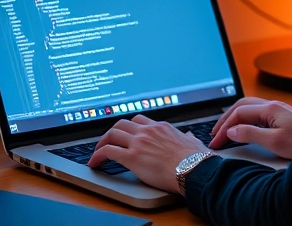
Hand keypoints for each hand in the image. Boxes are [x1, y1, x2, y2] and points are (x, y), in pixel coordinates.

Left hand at [87, 115, 209, 193]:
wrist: (193, 169)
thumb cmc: (196, 160)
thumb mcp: (194, 143)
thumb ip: (188, 138)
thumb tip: (189, 136)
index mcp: (162, 127)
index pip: (141, 121)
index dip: (131, 127)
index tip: (127, 133)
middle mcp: (148, 131)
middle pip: (123, 123)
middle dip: (114, 131)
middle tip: (109, 140)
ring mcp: (138, 142)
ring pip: (112, 133)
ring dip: (103, 141)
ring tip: (98, 151)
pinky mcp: (131, 157)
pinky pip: (108, 151)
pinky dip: (98, 155)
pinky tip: (95, 162)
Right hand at [208, 97, 291, 158]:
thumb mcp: (274, 142)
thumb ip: (250, 134)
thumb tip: (232, 131)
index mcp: (270, 108)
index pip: (239, 113)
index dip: (224, 127)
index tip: (216, 141)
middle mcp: (274, 105)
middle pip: (242, 106)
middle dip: (226, 119)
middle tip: (215, 134)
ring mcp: (279, 110)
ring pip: (250, 108)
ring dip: (235, 118)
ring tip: (225, 130)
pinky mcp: (283, 117)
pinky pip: (258, 113)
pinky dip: (245, 120)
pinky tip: (243, 128)